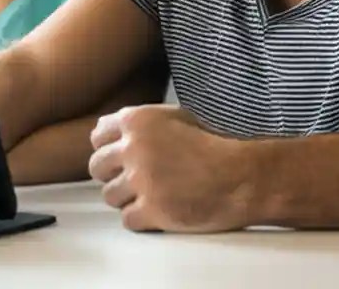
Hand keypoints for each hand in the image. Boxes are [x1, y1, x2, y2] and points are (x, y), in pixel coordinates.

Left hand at [88, 105, 257, 232]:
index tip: (120, 158)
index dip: (108, 149)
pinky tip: (159, 211)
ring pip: (109, 196)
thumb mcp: (176, 118)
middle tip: (135, 180)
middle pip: (97, 167)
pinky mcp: (152, 209)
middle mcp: (134, 148)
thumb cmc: (213, 145)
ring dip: (128, 198)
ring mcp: (141, 180)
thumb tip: (102, 129)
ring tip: (153, 195)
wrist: (241, 176)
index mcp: (138, 120)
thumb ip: (138, 123)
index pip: (98, 136)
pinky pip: (127, 219)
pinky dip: (141, 219)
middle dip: (113, 175)